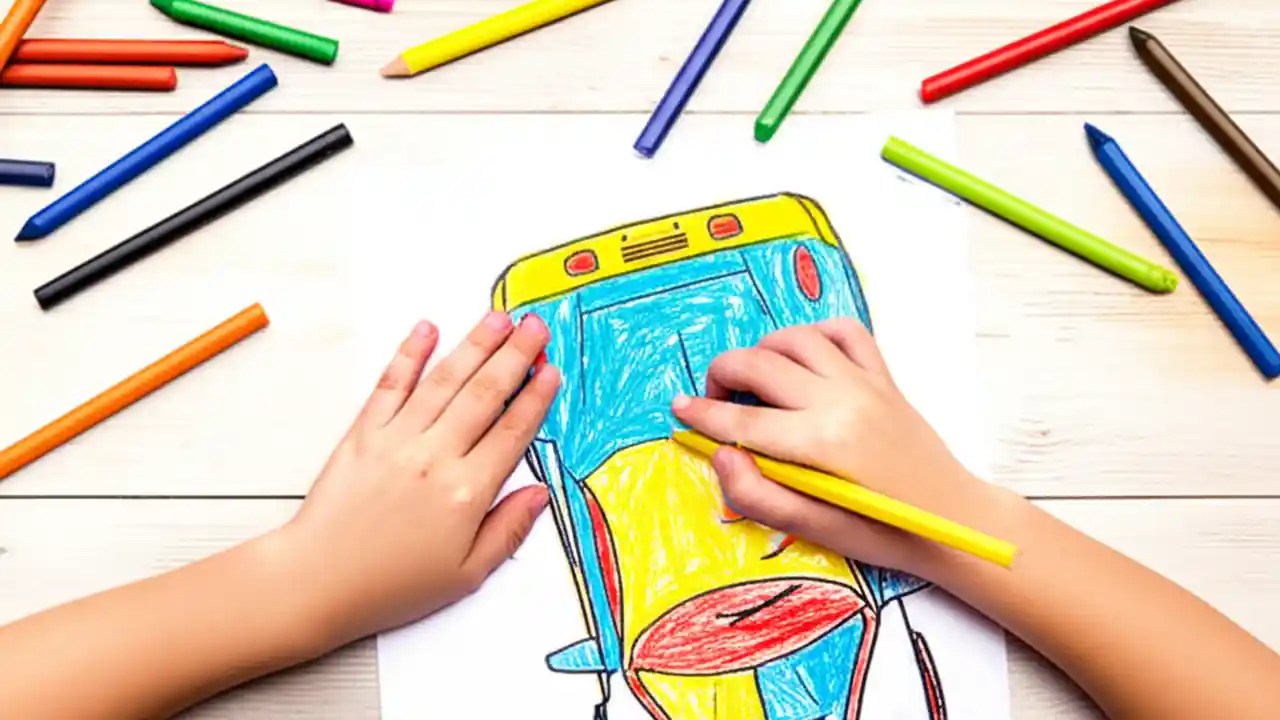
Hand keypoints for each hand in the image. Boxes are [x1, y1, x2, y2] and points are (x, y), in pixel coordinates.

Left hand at [275, 312, 559, 648]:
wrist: (317, 581)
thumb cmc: (389, 584)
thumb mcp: (466, 574)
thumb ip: (509, 530)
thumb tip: (539, 493)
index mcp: (466, 493)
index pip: (512, 432)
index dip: (536, 398)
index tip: (551, 372)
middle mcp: (435, 457)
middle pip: (485, 394)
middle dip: (515, 355)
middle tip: (535, 328)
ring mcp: (397, 440)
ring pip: (445, 381)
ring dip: (474, 344)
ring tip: (498, 319)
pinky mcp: (363, 433)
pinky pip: (391, 384)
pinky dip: (410, 354)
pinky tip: (427, 330)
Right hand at [671, 318, 1007, 578]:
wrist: (954, 520)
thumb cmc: (885, 531)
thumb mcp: (815, 529)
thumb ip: (758, 495)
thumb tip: (720, 456)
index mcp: (820, 444)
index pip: (742, 419)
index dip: (702, 414)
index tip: (679, 409)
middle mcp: (840, 401)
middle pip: (760, 364)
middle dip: (722, 375)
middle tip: (713, 400)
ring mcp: (864, 383)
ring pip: (796, 337)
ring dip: (763, 349)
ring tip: (751, 377)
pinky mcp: (883, 377)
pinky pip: (844, 332)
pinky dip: (814, 335)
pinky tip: (800, 359)